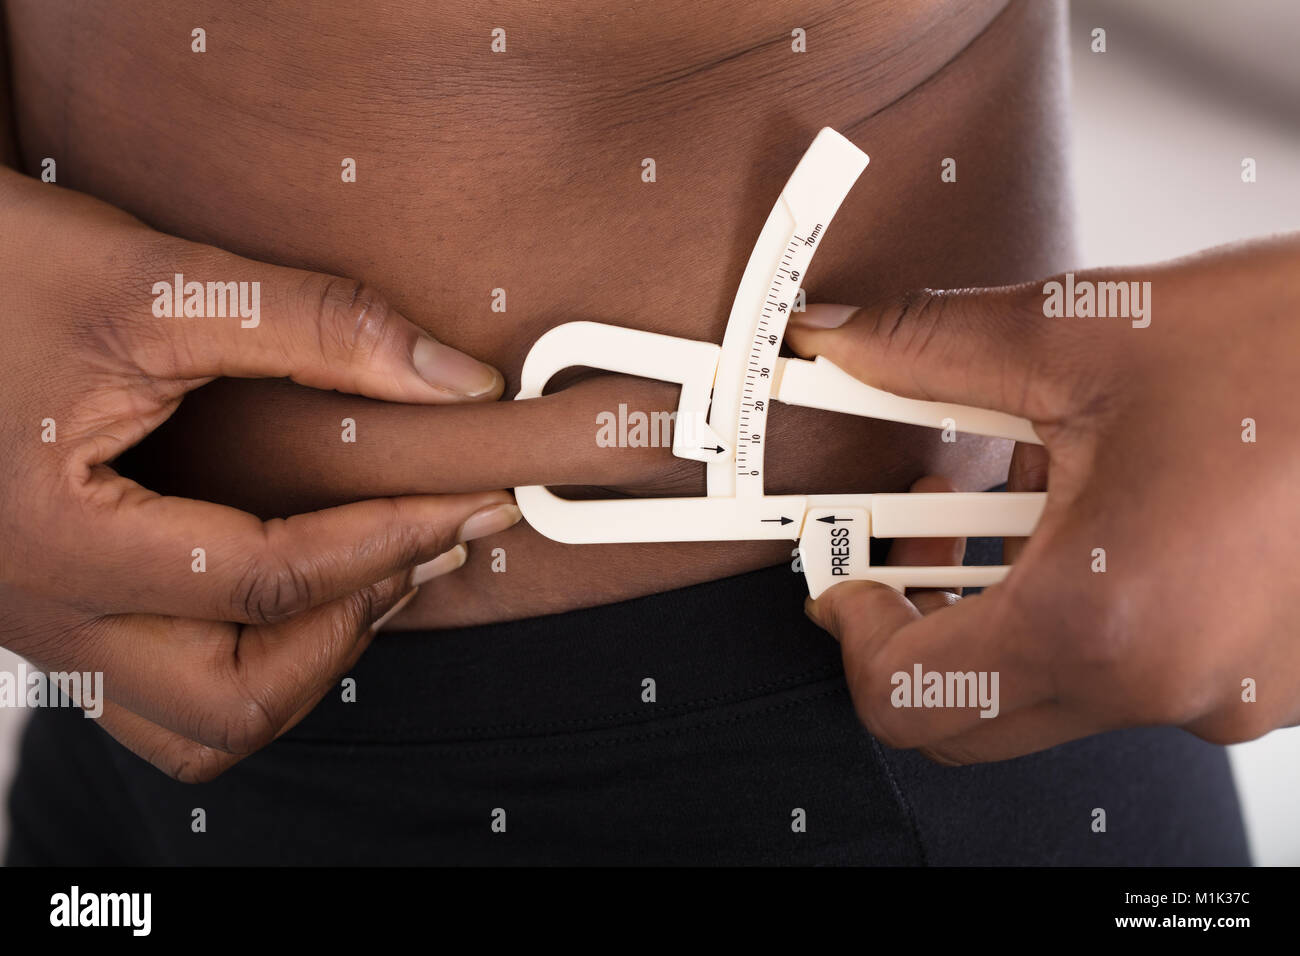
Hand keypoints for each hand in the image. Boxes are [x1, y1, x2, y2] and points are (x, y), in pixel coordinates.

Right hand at [0, 167, 519, 779]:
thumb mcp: (156, 278)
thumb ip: (317, 326)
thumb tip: (459, 382)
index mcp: (56, 539)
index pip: (270, 581)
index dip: (393, 538)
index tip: (473, 499)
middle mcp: (38, 611)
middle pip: (233, 699)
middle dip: (353, 627)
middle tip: (428, 546)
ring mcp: (36, 626)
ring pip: (195, 726)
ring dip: (302, 668)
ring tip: (373, 576)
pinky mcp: (46, 613)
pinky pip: (156, 699)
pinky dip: (241, 670)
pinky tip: (290, 594)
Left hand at [787, 235, 1299, 762]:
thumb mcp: (1086, 334)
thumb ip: (932, 349)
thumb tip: (840, 339)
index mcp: (1103, 623)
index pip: (905, 697)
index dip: (851, 631)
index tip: (844, 574)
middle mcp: (1169, 688)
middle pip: (968, 714)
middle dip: (920, 622)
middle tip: (923, 527)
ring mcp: (1227, 695)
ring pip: (1052, 689)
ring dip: (1006, 604)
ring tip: (1026, 489)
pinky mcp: (1268, 678)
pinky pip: (1136, 669)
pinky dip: (1091, 607)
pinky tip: (1111, 513)